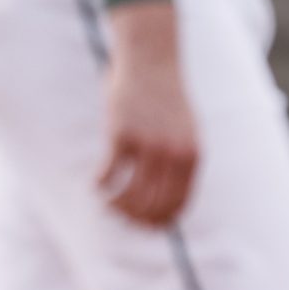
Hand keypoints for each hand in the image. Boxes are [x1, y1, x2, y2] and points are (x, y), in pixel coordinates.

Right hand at [99, 0, 199, 226]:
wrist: (152, 61)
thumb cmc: (167, 99)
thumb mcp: (186, 131)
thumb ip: (181, 162)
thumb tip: (169, 201)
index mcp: (192, 155)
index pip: (178, 204)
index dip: (160, 222)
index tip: (146, 228)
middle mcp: (173, 153)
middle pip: (152, 206)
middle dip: (135, 218)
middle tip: (121, 217)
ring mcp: (148, 144)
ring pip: (129, 196)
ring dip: (115, 207)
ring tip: (107, 205)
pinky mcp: (122, 134)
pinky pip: (109, 174)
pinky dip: (100, 186)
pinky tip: (96, 185)